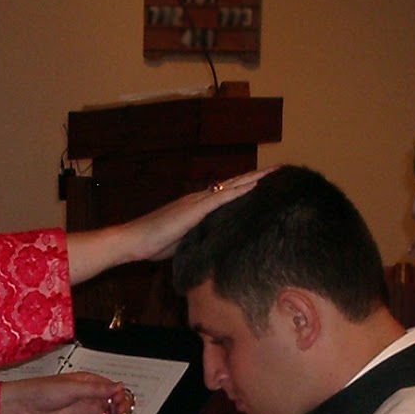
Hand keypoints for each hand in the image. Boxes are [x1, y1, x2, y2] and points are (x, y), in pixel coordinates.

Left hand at [1, 372, 131, 413]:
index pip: (115, 389)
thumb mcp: (72, 387)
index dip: (121, 396)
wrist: (22, 409)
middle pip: (117, 405)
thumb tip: (120, 386)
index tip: (120, 401)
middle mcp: (91, 399)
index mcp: (90, 384)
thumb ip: (96, 389)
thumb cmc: (42, 391)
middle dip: (123, 409)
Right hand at [67, 167, 275, 281]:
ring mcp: (198, 202)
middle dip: (258, 177)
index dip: (248, 187)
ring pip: (232, 186)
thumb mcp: (183, 241)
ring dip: (255, 179)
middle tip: (281, 170)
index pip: (228, 193)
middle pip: (235, 185)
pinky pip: (222, 197)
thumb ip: (198, 236)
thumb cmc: (152, 244)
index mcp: (198, 207)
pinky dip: (240, 190)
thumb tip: (211, 244)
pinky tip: (255, 185)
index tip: (267, 183)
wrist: (133, 240)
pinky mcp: (195, 209)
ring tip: (276, 172)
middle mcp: (200, 199)